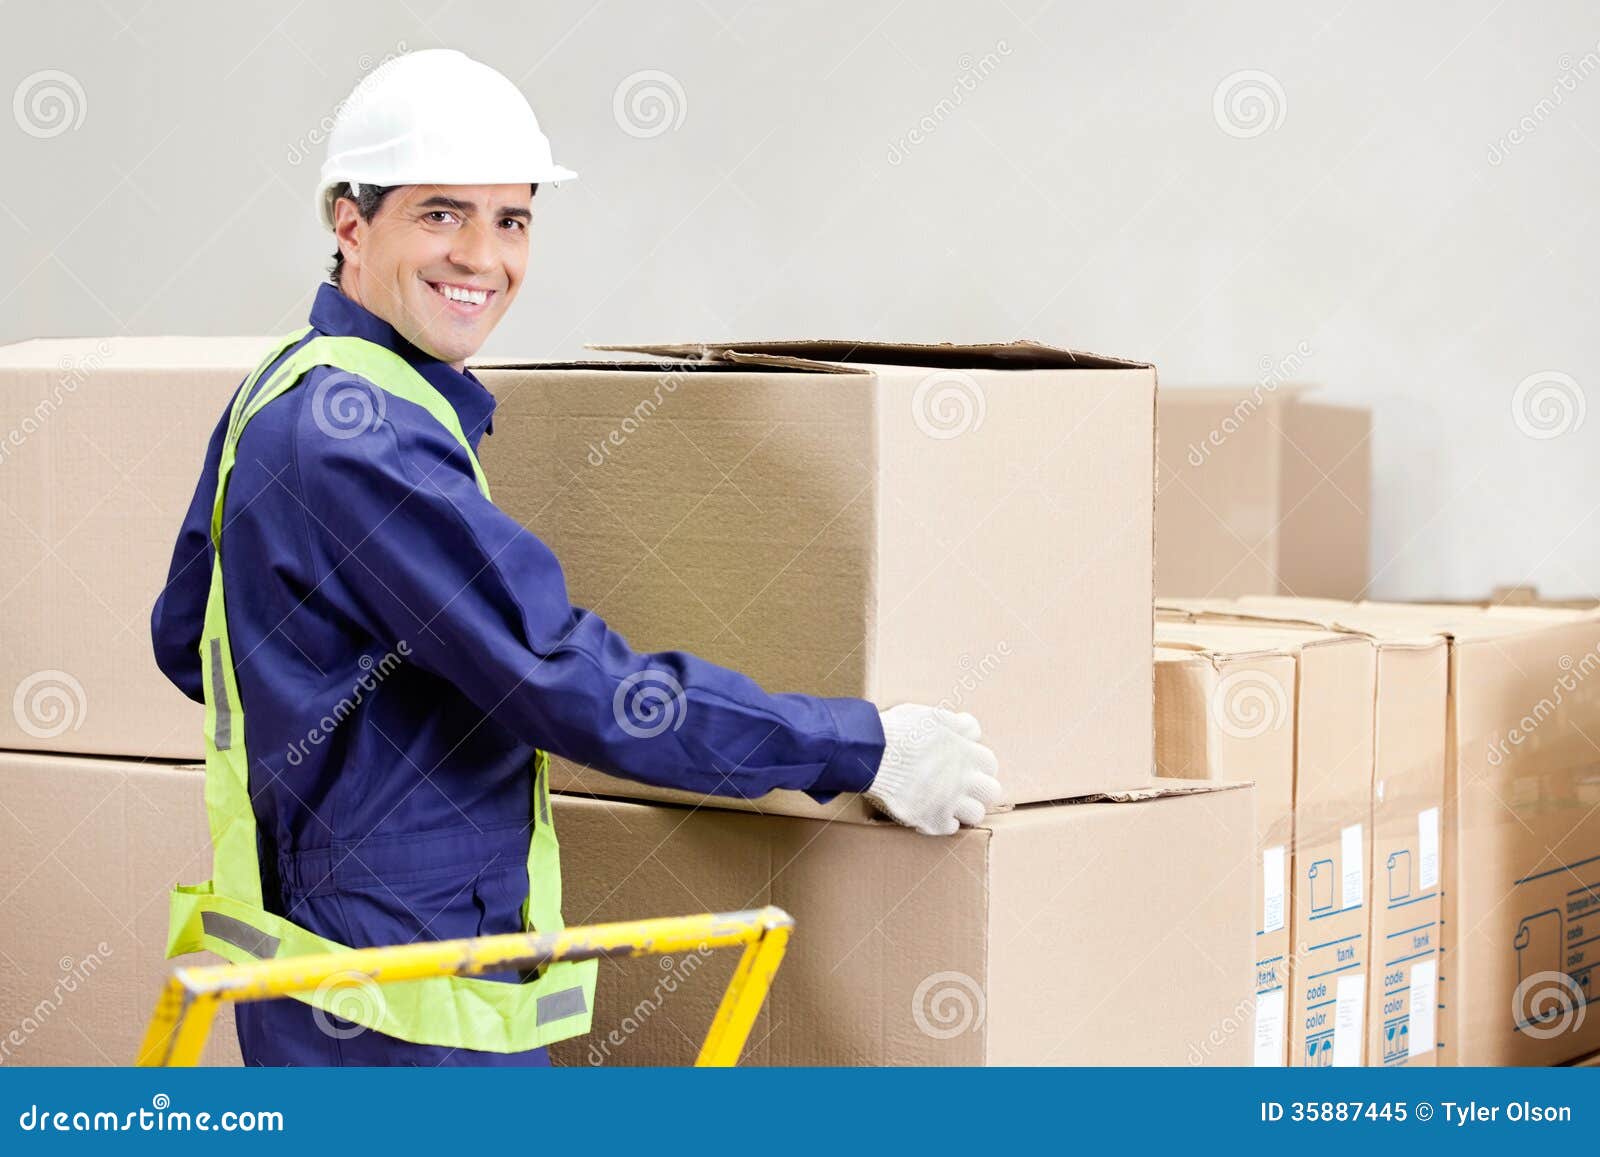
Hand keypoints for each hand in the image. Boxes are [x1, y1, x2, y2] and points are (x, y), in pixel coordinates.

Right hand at [865, 704, 1001, 835]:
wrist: (873, 756)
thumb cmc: (899, 732)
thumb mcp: (931, 715)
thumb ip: (956, 724)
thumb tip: (972, 730)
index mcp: (965, 752)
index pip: (990, 763)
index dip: (979, 765)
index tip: (968, 766)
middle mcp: (963, 779)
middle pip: (991, 791)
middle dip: (980, 790)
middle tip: (964, 787)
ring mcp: (949, 801)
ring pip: (975, 814)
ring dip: (964, 809)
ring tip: (949, 804)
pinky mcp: (932, 819)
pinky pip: (949, 828)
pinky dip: (942, 822)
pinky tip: (931, 813)